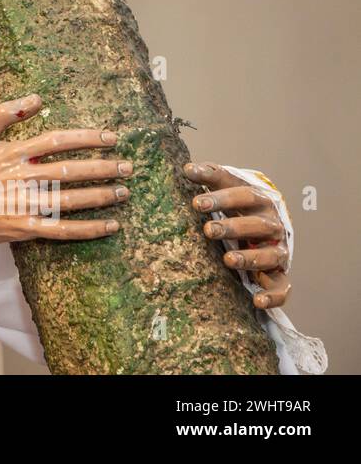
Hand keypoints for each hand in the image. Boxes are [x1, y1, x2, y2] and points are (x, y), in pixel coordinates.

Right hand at [0, 93, 130, 244]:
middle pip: (72, 170)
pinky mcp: (26, 228)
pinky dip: (89, 229)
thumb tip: (36, 100)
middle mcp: (24, 177)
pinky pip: (64, 229)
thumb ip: (5, 113)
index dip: (88, 138)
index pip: (59, 141)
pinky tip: (111, 226)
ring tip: (124, 192)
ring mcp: (26, 204)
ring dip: (102, 195)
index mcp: (14, 153)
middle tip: (128, 167)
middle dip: (103, 167)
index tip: (111, 138)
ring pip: (72, 199)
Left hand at [183, 162, 289, 309]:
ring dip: (250, 258)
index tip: (196, 202)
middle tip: (208, 230)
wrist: (267, 226)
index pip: (242, 194)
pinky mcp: (280, 274)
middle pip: (256, 224)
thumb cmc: (238, 205)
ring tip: (228, 260)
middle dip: (233, 228)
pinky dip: (273, 295)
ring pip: (269, 255)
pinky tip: (257, 301)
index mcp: (258, 200)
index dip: (221, 198)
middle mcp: (271, 224)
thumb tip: (187, 169)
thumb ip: (209, 176)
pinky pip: (282, 287)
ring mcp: (278, 249)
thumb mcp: (226, 187)